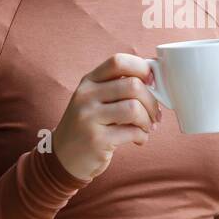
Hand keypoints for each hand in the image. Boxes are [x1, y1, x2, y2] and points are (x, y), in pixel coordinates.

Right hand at [51, 53, 163, 181]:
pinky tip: (138, 139)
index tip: (151, 82)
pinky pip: (132, 132)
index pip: (118, 61)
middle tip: (154, 114)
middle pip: (133, 85)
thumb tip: (154, 80)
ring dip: (148, 120)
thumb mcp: (95, 100)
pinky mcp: (96, 140)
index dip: (141, 68)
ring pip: (134, 108)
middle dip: (152, 101)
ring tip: (146, 127)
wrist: (64, 157)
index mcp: (89, 81)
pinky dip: (142, 136)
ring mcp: (89, 118)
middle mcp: (86, 96)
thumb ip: (118, 87)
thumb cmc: (89, 126)